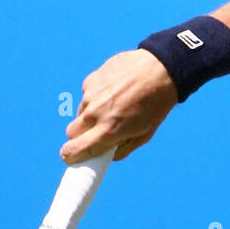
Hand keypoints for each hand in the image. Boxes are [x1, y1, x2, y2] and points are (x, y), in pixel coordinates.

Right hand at [60, 49, 178, 163]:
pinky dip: (96, 98)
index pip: (76, 149)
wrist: (160, 70)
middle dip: (80, 136)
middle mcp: (95, 113)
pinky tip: (114, 92)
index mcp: (108, 131)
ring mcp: (90, 95)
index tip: (70, 158)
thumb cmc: (155, 106)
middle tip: (94, 134)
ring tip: (114, 107)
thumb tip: (107, 156)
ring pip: (80, 113)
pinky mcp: (90, 80)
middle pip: (71, 132)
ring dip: (90, 116)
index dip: (70, 156)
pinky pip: (87, 96)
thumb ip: (123, 149)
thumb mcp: (144, 135)